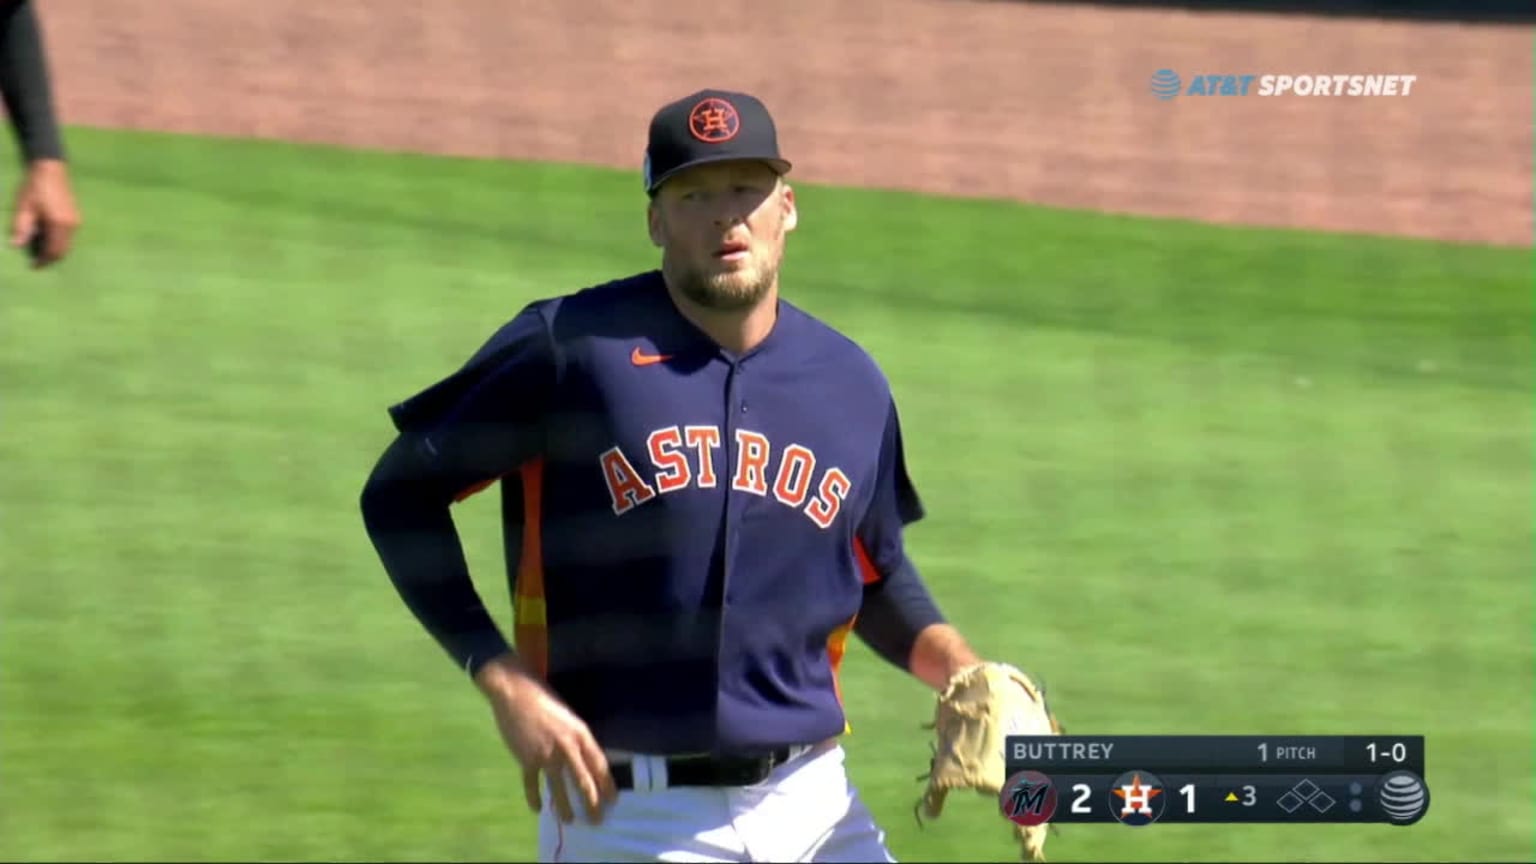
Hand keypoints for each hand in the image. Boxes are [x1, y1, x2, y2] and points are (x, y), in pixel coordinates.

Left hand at [10, 158, 80, 267]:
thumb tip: (17, 246)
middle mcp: (71, 226)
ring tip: (40, 250)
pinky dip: (59, 242)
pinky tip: (47, 238)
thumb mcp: (24, 208)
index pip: (53, 251)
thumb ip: (22, 228)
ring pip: (67, 245)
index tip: (32, 266)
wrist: (50, 169)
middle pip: (63, 251)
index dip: (43, 261)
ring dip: (55, 251)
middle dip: (50, 259)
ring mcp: (76, 222)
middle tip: (37, 262)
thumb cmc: (34, 187)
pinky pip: (69, 237)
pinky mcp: (76, 217)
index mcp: (58, 224)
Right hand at [475, 654, 618, 824]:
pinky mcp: (526, 759)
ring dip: (565, 808)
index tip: (613, 801)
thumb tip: (587, 762)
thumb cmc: (546, 701)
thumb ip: (578, 740)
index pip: (599, 766)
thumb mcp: (571, 718)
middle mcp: (567, 747)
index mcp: (581, 735)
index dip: (607, 785)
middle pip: (583, 782)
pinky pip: (532, 784)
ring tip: (570, 821)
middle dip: (592, 803)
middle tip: (597, 820)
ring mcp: (546, 755)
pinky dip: (534, 797)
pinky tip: (538, 809)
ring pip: (559, 788)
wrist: (516, 693)